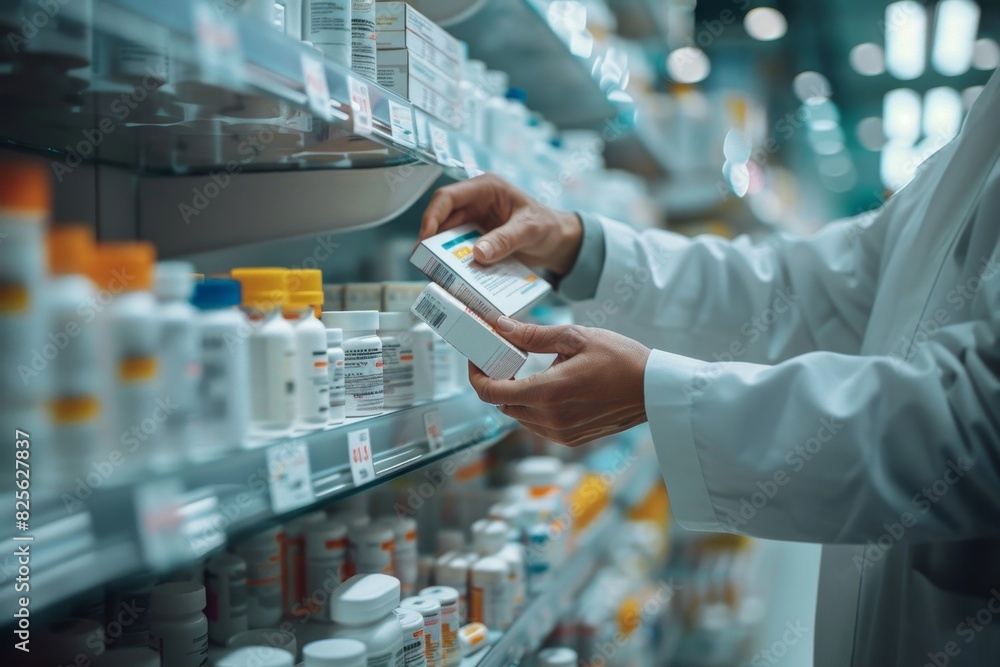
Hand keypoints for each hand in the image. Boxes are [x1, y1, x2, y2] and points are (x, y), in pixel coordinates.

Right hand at [419, 174, 583, 275]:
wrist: (558, 241)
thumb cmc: (547, 226)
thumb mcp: (529, 230)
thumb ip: (506, 240)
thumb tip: (478, 254)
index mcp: (485, 188)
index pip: (448, 197)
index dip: (432, 215)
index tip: (425, 238)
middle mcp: (475, 202)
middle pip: (442, 217)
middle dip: (431, 239)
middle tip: (423, 262)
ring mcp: (474, 221)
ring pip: (447, 235)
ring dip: (440, 252)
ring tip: (433, 271)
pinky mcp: (477, 238)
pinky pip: (459, 248)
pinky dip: (454, 261)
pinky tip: (451, 275)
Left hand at [470, 318, 650, 445]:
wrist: (655, 390)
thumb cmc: (622, 359)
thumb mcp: (577, 337)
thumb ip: (533, 335)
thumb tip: (501, 327)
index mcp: (549, 393)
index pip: (492, 393)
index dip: (477, 376)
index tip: (478, 359)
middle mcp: (551, 419)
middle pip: (502, 404)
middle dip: (496, 381)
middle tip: (503, 358)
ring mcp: (561, 433)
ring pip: (518, 416)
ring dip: (515, 394)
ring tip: (526, 370)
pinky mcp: (570, 439)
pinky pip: (536, 425)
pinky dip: (532, 406)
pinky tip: (547, 386)